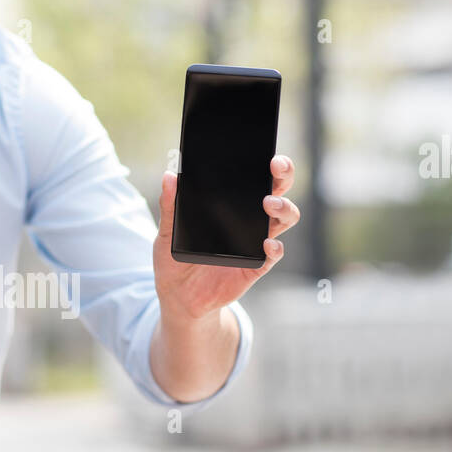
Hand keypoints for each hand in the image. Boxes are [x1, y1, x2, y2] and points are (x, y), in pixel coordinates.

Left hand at [154, 154, 299, 321]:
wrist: (177, 297)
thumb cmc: (175, 261)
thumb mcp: (167, 232)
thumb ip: (169, 206)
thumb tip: (169, 176)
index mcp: (232, 206)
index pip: (256, 179)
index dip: (268, 165)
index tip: (268, 154)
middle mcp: (250, 221)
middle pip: (278, 193)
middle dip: (283, 177)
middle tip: (276, 168)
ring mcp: (255, 243)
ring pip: (284, 220)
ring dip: (283, 208)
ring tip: (268, 203)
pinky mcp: (255, 267)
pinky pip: (273, 256)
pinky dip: (274, 249)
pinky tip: (266, 244)